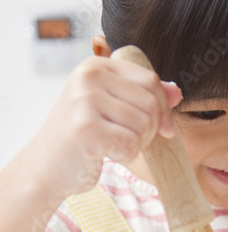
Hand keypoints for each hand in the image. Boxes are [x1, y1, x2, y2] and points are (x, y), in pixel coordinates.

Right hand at [30, 55, 182, 200]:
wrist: (45, 165)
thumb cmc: (81, 137)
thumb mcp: (110, 108)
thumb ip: (142, 96)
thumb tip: (177, 92)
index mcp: (96, 66)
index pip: (150, 80)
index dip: (164, 108)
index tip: (164, 129)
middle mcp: (88, 77)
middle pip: (151, 103)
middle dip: (151, 129)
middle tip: (129, 139)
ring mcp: (85, 101)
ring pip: (143, 124)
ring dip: (136, 144)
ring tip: (113, 145)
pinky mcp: (87, 128)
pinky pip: (130, 143)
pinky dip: (125, 155)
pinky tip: (106, 154)